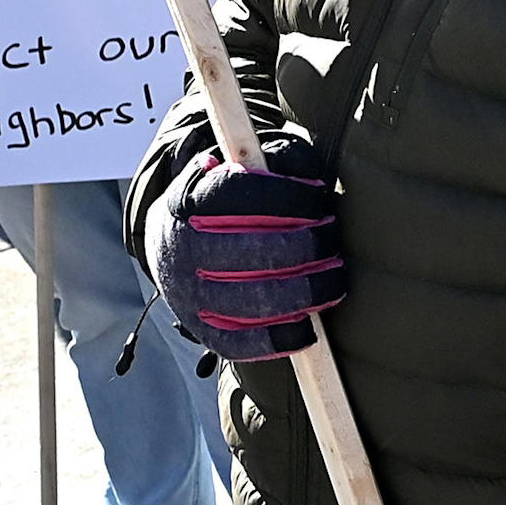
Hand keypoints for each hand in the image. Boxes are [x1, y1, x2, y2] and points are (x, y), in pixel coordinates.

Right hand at [144, 135, 344, 362]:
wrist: (170, 244)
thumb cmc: (225, 203)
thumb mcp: (242, 168)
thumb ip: (279, 160)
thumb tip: (309, 176)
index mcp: (189, 201)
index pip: (237, 194)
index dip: (287, 197)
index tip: (319, 198)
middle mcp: (182, 248)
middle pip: (249, 251)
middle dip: (305, 246)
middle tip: (332, 241)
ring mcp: (189, 293)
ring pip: (250, 300)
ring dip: (303, 292)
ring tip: (335, 281)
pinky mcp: (201, 329)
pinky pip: (240, 344)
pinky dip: (279, 340)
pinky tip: (308, 327)